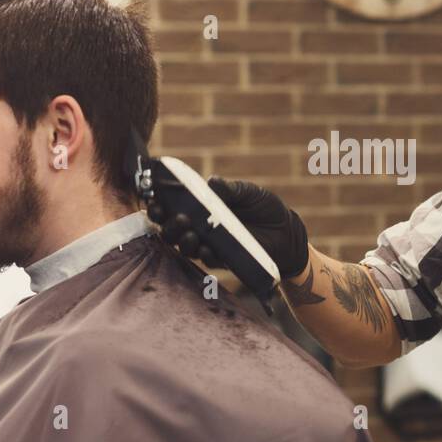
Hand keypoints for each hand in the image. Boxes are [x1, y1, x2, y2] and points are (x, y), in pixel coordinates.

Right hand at [146, 176, 308, 279]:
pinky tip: (205, 247)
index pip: (172, 206)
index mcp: (200, 207)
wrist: (287, 231)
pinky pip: (208, 259)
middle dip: (168, 224)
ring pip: (186, 247)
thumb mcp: (248, 193)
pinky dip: (204, 254)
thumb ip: (229, 189)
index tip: (154, 201)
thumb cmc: (264, 207)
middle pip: (172, 229)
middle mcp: (200, 226)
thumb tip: (211, 181)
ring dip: (183, 241)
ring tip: (190, 233)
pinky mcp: (223, 259)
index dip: (159, 205)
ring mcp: (209, 244)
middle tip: (175, 218)